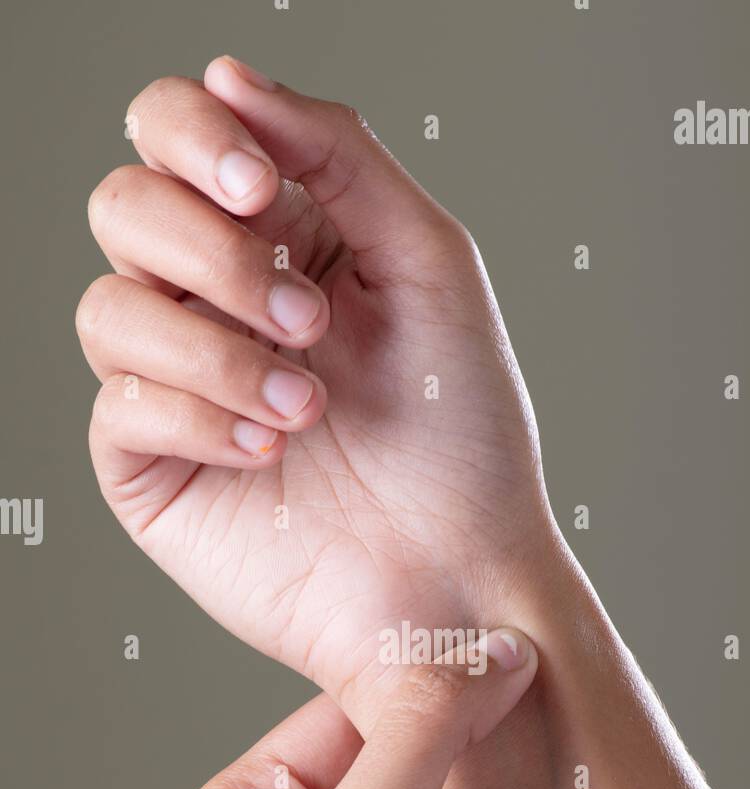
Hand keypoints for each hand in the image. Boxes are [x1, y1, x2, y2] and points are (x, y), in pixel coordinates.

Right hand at [76, 57, 559, 728]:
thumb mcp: (428, 263)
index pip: (176, 133)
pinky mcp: (154, 470)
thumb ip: (338, 154)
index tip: (261, 187)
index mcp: (280, 238)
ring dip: (216, 350)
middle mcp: (217, 304)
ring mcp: (178, 386)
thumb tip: (229, 74)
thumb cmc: (464, 432)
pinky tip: (269, 449)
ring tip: (307, 410)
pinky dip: (195, 415)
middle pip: (123, 208)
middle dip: (213, 255)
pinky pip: (118, 404)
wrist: (463, 576)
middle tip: (311, 323)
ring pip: (107, 307)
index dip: (192, 136)